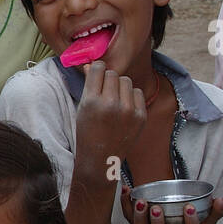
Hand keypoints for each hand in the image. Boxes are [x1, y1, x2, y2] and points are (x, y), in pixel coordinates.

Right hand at [75, 62, 146, 177]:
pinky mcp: (140, 116)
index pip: (98, 68)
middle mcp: (110, 104)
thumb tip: (93, 64)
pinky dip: (131, 97)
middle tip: (104, 93)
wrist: (101, 159)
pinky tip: (123, 109)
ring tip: (114, 101)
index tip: (96, 76)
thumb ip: (89, 85)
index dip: (97, 70)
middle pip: (113, 74)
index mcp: (92, 101)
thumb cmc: (87, 132)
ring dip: (120, 87)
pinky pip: (137, 92)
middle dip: (108, 80)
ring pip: (126, 81)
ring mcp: (128, 110)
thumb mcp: (82, 108)